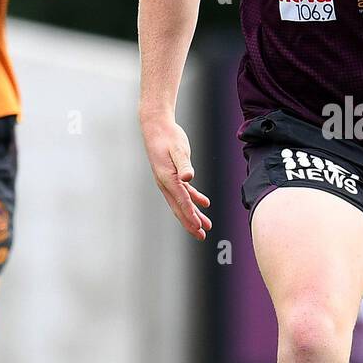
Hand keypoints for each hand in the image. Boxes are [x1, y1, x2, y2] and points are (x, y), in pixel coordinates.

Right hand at [140, 115, 211, 241]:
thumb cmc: (168, 136)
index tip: (199, 227)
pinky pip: (184, 192)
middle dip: (191, 223)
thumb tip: (188, 177)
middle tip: (201, 236)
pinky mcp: (174, 175)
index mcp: (167, 178)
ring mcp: (169, 180)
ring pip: (182, 202)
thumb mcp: (178, 149)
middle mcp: (166, 183)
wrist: (156, 127)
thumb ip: (184, 163)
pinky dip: (194, 199)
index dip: (190, 215)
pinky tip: (205, 203)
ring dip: (194, 214)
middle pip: (179, 208)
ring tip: (206, 226)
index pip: (181, 201)